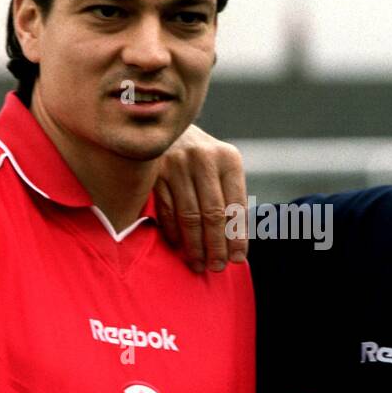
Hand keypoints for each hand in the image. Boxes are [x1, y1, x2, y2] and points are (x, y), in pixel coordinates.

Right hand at [154, 124, 247, 271]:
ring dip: (195, 246)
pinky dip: (173, 232)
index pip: (236, 206)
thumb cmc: (202, 157)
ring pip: (189, 216)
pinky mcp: (154, 171)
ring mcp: (177, 164)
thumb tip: (236, 245)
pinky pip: (166, 210)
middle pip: (213, 214)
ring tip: (199, 264)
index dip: (237, 237)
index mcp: (228, 159)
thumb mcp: (222, 167)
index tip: (236, 259)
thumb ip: (230, 197)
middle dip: (216, 246)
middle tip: (216, 268)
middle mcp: (204, 158)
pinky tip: (179, 246)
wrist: (166, 125)